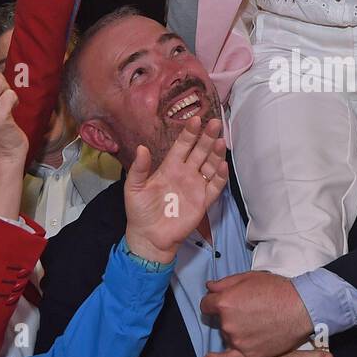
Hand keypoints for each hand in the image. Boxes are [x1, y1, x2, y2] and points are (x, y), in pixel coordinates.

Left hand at [123, 115, 227, 262]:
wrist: (149, 237)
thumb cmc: (140, 211)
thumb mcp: (134, 188)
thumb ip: (139, 169)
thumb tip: (141, 147)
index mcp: (170, 167)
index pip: (182, 146)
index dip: (189, 133)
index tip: (196, 119)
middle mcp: (185, 173)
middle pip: (200, 151)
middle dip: (207, 137)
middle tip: (216, 123)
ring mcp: (196, 186)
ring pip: (210, 165)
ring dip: (216, 153)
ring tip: (221, 141)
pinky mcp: (203, 201)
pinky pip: (215, 186)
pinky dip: (220, 176)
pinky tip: (222, 165)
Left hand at [200, 271, 313, 356]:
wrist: (302, 307)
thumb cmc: (278, 289)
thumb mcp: (249, 277)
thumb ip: (224, 283)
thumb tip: (208, 287)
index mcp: (225, 302)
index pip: (206, 304)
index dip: (214, 302)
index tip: (221, 303)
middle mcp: (227, 323)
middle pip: (218, 321)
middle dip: (227, 316)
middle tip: (247, 311)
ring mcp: (237, 341)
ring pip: (226, 336)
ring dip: (234, 331)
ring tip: (255, 324)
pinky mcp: (248, 355)